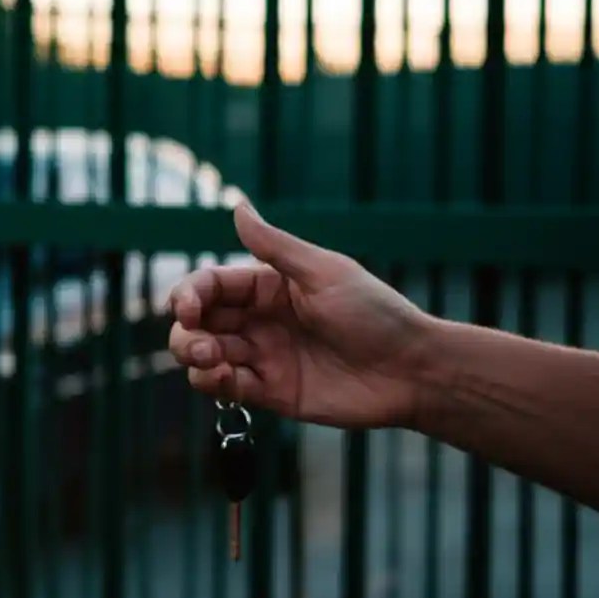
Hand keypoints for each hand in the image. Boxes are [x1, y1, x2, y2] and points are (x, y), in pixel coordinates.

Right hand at [167, 203, 432, 428]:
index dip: (188, 295)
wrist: (412, 371)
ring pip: (203, 357)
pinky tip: (225, 381)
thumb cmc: (374, 313)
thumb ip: (274, 246)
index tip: (187, 309)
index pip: (210, 286)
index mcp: (267, 287)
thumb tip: (237, 205)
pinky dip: (212, 384)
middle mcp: (258, 321)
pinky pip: (225, 388)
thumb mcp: (323, 272)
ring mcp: (262, 357)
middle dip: (186, 332)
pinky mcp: (270, 392)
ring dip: (194, 357)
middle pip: (197, 323)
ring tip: (213, 361)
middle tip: (202, 344)